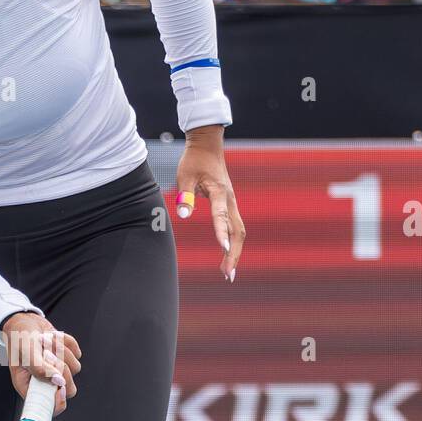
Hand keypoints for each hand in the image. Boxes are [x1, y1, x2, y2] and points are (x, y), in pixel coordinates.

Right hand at [0, 313, 81, 417]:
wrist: (24, 322)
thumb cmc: (19, 340)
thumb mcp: (26, 354)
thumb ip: (40, 369)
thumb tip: (59, 381)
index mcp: (32, 388)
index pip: (50, 407)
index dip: (59, 401)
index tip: (60, 387)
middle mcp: (47, 383)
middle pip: (69, 388)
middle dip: (61, 367)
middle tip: (46, 353)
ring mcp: (59, 372)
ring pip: (75, 367)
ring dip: (61, 350)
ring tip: (45, 341)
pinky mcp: (68, 359)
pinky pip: (77, 353)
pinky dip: (66, 342)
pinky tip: (52, 338)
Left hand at [174, 123, 245, 281]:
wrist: (207, 146)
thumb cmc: (194, 160)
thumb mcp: (184, 176)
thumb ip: (184, 195)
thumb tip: (183, 215)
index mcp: (219, 192)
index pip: (221, 215)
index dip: (221, 232)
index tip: (223, 248)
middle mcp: (229, 200)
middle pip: (237, 230)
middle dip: (233, 253)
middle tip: (227, 274)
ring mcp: (231, 203)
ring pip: (238, 231)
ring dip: (235, 251)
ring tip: (227, 272)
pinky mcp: (229, 205)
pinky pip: (234, 227)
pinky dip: (232, 243)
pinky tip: (225, 256)